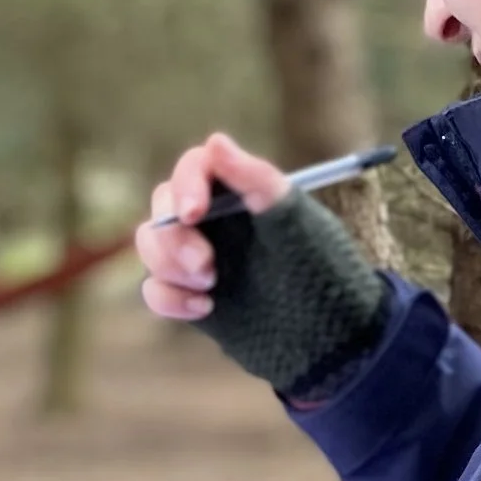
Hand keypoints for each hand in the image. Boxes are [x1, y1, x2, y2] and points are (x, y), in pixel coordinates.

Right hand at [136, 132, 391, 397]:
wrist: (328, 339)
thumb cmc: (320, 272)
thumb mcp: (295, 223)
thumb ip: (257, 181)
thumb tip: (215, 141)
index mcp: (240, 192)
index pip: (195, 167)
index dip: (186, 185)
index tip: (194, 213)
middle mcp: (215, 219)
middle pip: (164, 206)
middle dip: (175, 235)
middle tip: (206, 265)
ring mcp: (198, 257)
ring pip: (152, 245)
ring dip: (168, 264)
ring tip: (210, 285)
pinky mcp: (190, 294)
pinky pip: (154, 288)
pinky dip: (169, 299)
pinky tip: (205, 309)